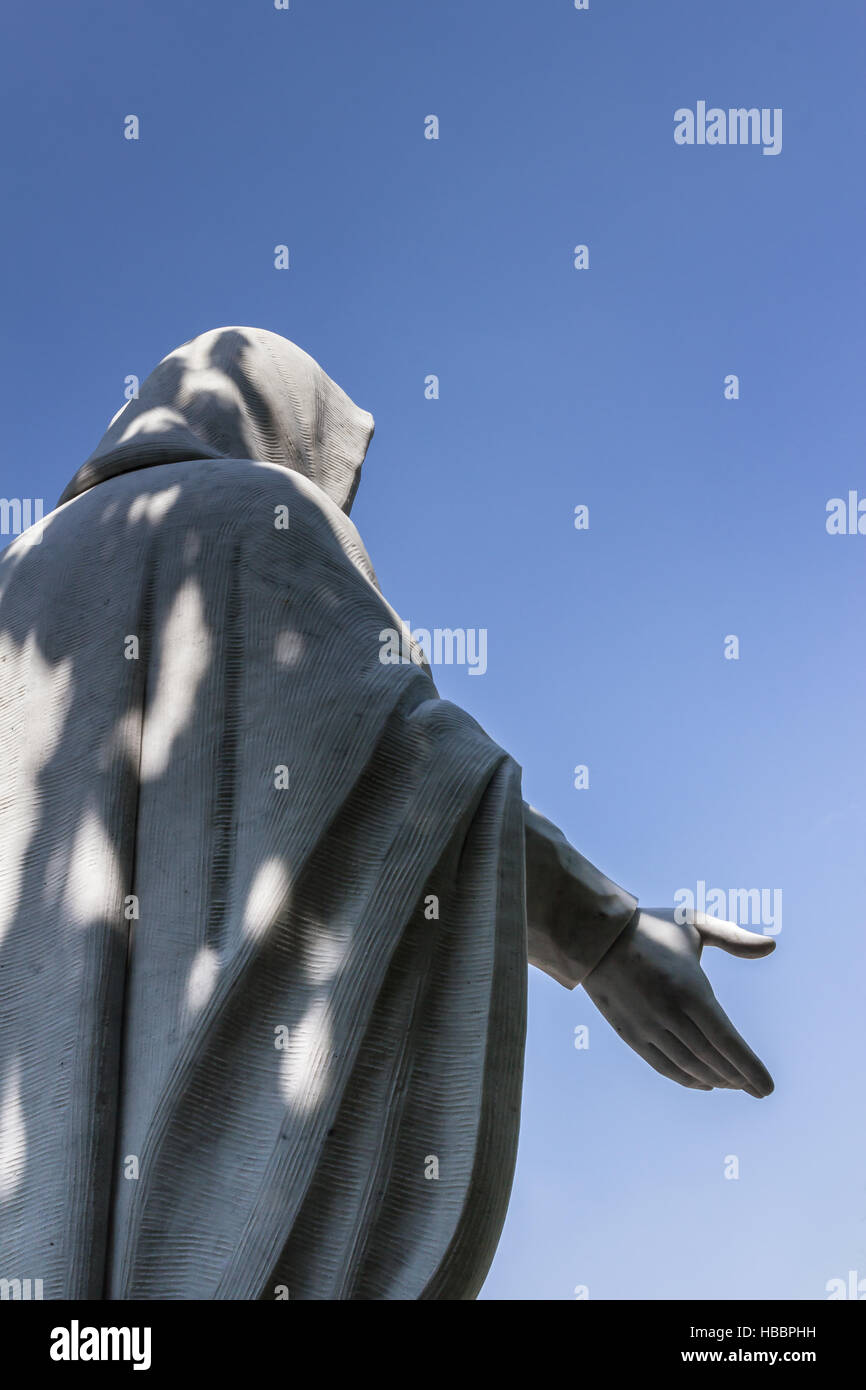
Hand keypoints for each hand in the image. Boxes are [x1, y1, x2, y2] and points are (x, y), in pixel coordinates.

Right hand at [582, 907, 774, 1095]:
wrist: (595, 936)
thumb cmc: (652, 926)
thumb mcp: (695, 923)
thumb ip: (735, 937)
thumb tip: (772, 945)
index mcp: (689, 988)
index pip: (726, 1039)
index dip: (749, 1067)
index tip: (767, 1088)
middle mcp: (668, 1013)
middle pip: (711, 1058)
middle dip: (738, 1078)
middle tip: (757, 1088)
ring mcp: (647, 1026)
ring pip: (689, 1067)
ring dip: (716, 1080)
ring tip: (735, 1084)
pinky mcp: (631, 1034)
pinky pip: (664, 1066)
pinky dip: (687, 1079)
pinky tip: (705, 1082)